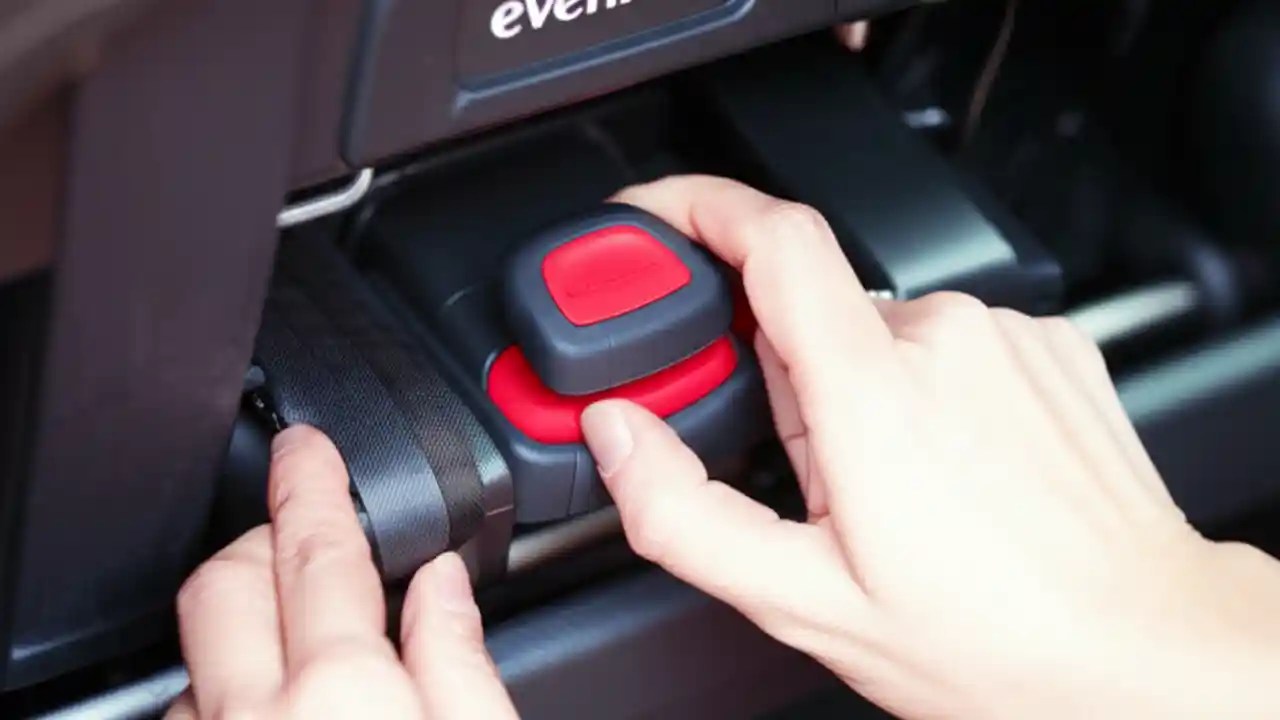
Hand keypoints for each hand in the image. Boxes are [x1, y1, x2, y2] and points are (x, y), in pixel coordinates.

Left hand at [169, 427, 516, 719]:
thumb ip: (460, 663)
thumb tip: (443, 584)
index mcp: (343, 696)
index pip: (317, 552)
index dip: (310, 483)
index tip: (303, 448)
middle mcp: (252, 719)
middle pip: (224, 582)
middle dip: (261, 541)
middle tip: (306, 544)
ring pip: (198, 655)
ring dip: (246, 636)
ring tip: (308, 662)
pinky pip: (191, 714)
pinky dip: (227, 700)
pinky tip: (279, 719)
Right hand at [584, 176, 1279, 718]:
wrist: (1139, 651)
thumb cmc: (994, 639)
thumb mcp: (805, 602)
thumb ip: (684, 512)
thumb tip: (621, 436)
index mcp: (872, 391)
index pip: (774, 237)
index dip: (698, 207)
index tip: (656, 218)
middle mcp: (945, 337)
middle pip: (816, 309)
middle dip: (790, 380)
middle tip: (823, 478)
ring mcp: (1006, 335)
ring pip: (883, 331)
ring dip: (864, 391)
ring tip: (902, 487)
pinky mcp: (1050, 343)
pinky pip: (949, 341)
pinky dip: (928, 388)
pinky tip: (955, 467)